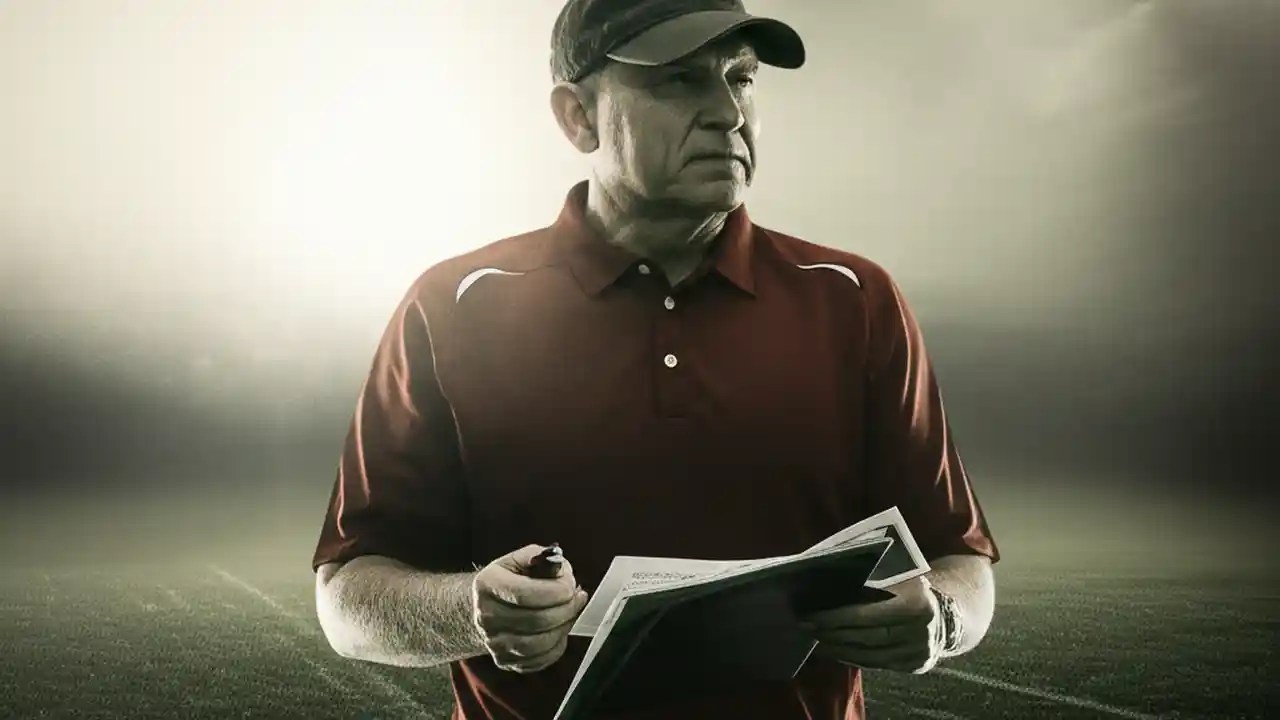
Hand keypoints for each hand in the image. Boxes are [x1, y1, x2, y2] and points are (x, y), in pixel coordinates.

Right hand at [471, 544, 589, 672]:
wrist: (486, 605)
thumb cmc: (512, 578)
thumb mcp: (522, 558)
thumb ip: (542, 557)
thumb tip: (559, 567)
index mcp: (488, 584)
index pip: (524, 594)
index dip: (555, 592)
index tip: (570, 586)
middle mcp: (486, 616)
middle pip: (536, 621)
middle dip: (566, 609)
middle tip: (577, 598)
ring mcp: (493, 642)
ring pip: (539, 644)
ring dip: (564, 627)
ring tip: (570, 612)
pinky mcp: (505, 661)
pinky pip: (540, 660)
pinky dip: (557, 645)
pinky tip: (560, 629)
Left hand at [799, 576, 944, 673]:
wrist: (946, 616)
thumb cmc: (909, 590)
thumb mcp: (897, 578)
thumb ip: (870, 581)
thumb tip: (825, 584)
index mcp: (917, 602)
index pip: (870, 614)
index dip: (839, 617)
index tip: (813, 616)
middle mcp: (920, 631)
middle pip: (868, 636)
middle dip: (833, 633)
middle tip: (807, 628)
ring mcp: (919, 652)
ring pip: (870, 655)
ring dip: (838, 649)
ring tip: (815, 640)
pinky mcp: (915, 666)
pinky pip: (877, 665)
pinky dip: (853, 658)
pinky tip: (834, 651)